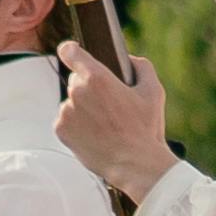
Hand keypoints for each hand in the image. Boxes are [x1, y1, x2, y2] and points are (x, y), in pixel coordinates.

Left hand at [56, 46, 174, 202]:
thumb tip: (130, 60)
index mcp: (97, 77)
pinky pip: (66, 120)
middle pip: (76, 79)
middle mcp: (77, 91)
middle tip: (109, 104)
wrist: (134, 164)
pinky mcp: (61, 130)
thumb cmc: (146, 128)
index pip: (70, 52)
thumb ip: (142, 67)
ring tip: (105, 124)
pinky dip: (77, 125)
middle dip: (89, 87)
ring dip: (83, 108)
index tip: (74, 54)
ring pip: (71, 101)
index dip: (71, 51)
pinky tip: (95, 134)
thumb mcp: (154, 92)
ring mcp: (66, 111)